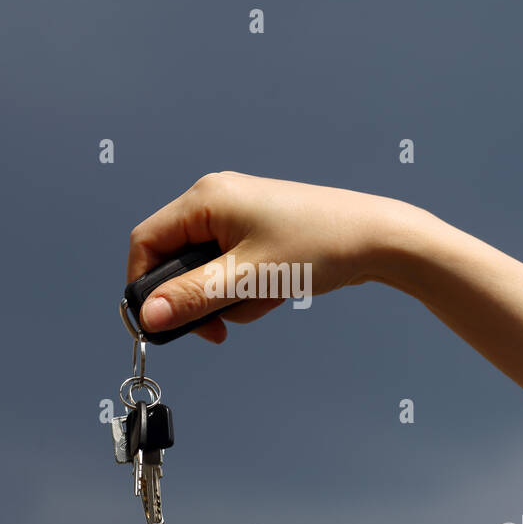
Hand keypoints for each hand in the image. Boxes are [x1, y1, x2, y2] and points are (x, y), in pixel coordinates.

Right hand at [126, 172, 416, 342]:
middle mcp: (216, 199)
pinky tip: (277, 291)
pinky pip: (232, 270)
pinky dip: (248, 289)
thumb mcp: (248, 279)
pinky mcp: (257, 231)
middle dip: (200, 297)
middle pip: (176, 260)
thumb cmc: (319, 247)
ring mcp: (237, 214)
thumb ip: (192, 298)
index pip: (147, 243)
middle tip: (223, 323)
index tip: (160, 324)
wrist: (378, 239)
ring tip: (267, 297)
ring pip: (206, 272)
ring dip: (230, 297)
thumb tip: (147, 316)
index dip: (144, 286)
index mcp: (205, 199)